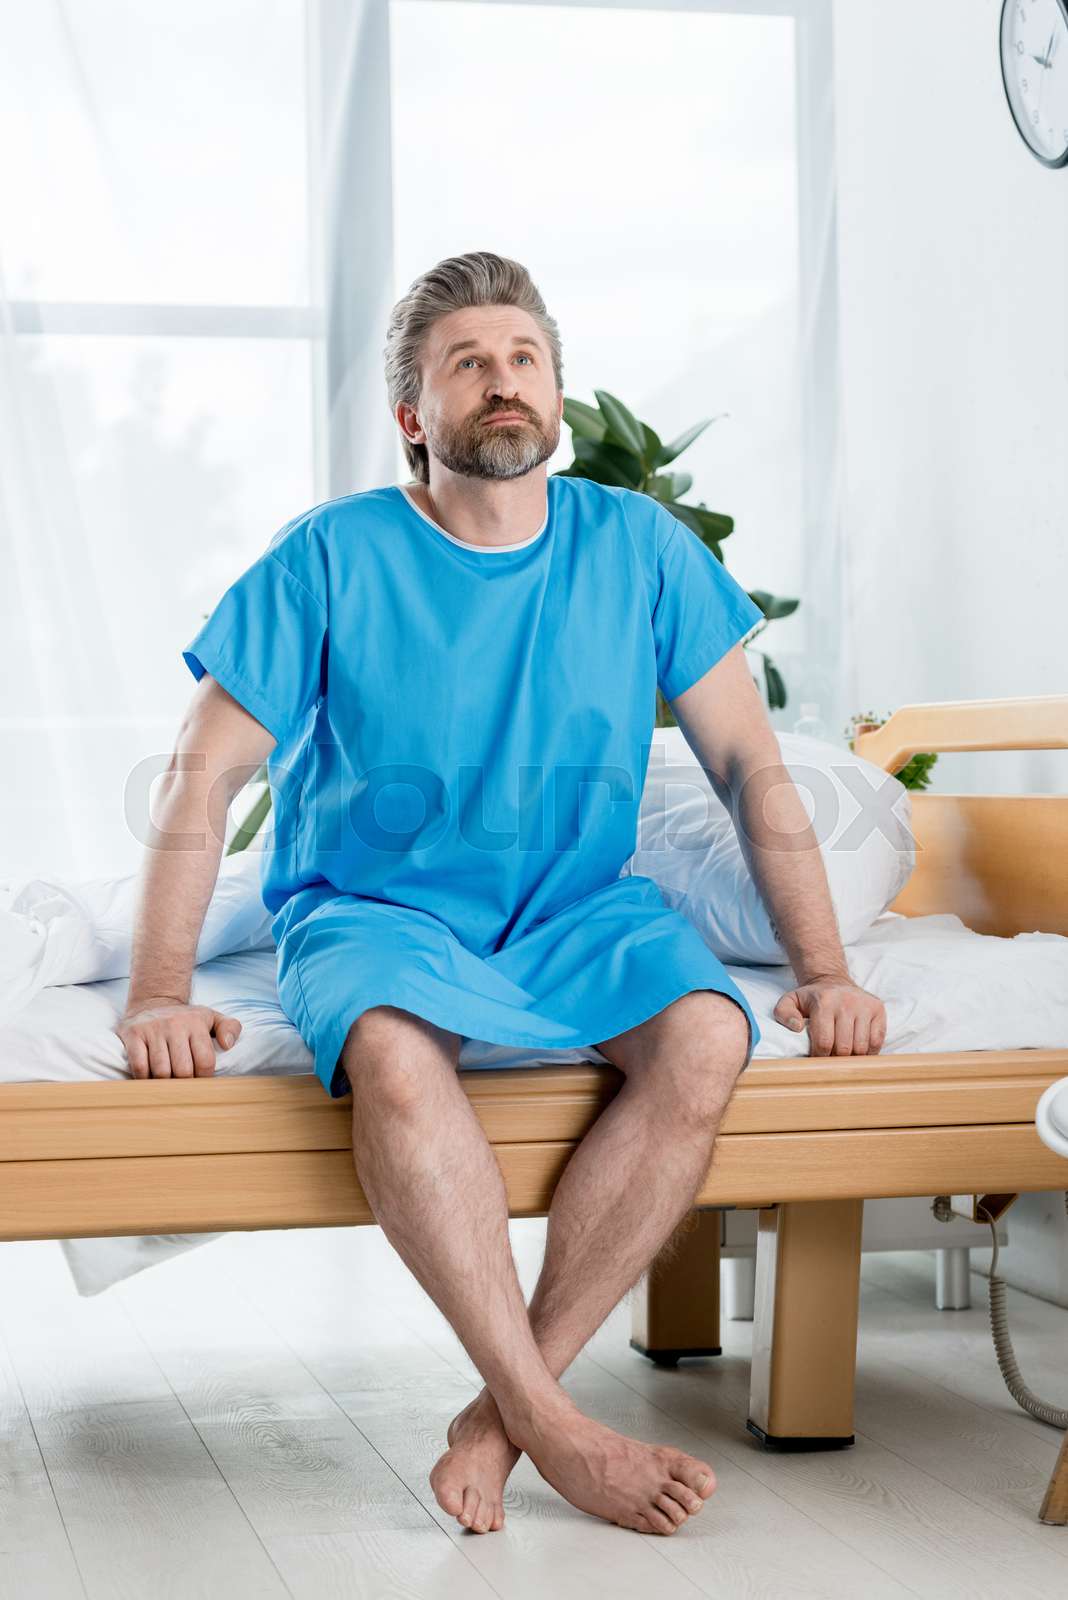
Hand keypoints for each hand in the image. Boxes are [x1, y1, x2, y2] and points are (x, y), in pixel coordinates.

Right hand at [113, 996, 242, 1079]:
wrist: (153, 1001)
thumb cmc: (186, 1018)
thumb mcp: (211, 1017)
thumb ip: (230, 1028)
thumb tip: (228, 1045)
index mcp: (196, 1023)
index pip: (205, 1061)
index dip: (204, 1078)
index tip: (200, 1081)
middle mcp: (175, 1024)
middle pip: (183, 1070)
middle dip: (184, 1084)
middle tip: (183, 1085)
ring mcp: (153, 1029)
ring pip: (161, 1071)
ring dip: (164, 1083)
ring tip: (167, 1082)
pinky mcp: (133, 1034)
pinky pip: (139, 1066)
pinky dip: (144, 1077)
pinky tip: (149, 1077)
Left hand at [773, 973, 885, 1055]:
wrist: (833, 981)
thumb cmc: (811, 998)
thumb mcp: (790, 1000)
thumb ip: (784, 1013)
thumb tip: (797, 1027)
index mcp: (824, 1002)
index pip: (824, 1042)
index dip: (820, 1056)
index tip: (817, 1058)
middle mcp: (846, 1002)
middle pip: (844, 1048)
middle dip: (836, 1059)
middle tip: (831, 1058)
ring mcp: (865, 1005)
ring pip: (862, 1047)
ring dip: (853, 1057)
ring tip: (844, 1054)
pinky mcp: (878, 1009)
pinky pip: (877, 1041)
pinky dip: (869, 1051)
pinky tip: (858, 1049)